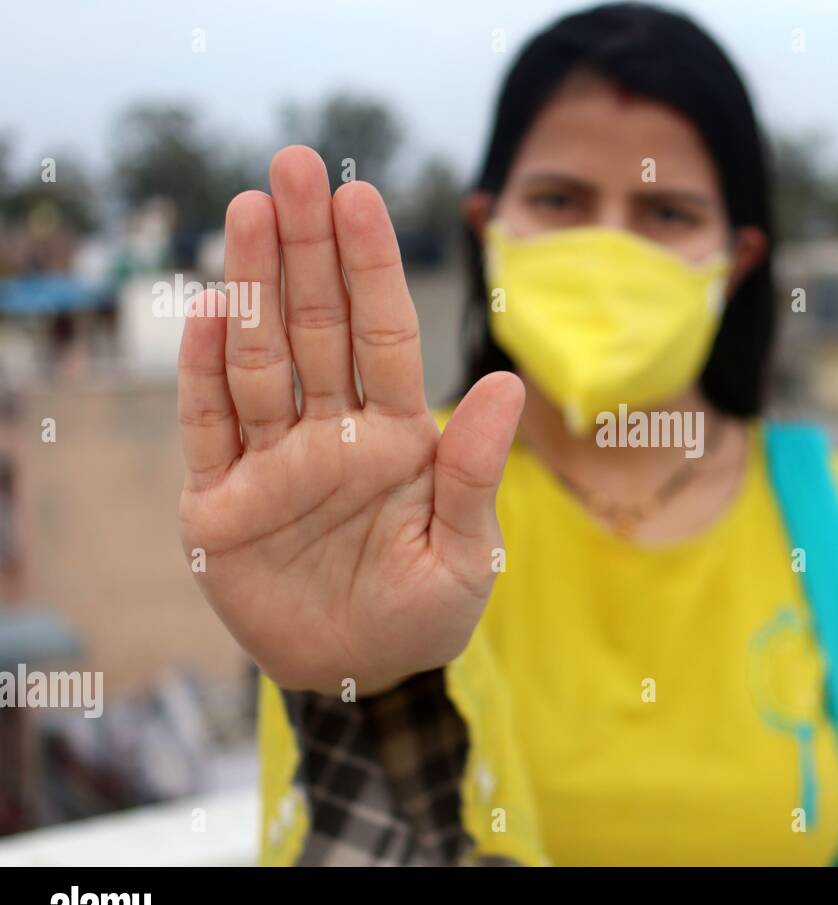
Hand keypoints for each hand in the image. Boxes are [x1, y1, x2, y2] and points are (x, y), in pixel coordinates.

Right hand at [177, 145, 522, 695]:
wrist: (360, 677)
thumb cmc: (424, 614)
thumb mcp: (466, 555)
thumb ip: (474, 473)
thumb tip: (505, 386)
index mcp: (396, 436)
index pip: (381, 336)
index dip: (371, 269)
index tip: (361, 199)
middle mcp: (332, 433)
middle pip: (316, 326)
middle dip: (306, 248)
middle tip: (294, 167)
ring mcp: (274, 461)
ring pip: (260, 360)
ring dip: (251, 288)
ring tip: (247, 211)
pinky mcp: (223, 501)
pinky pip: (211, 427)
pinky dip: (206, 373)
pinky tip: (208, 312)